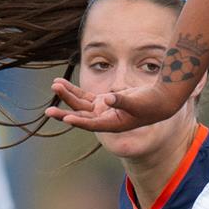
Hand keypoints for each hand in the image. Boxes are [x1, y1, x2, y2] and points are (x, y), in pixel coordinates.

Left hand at [44, 77, 181, 134]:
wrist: (159, 100)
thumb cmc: (150, 103)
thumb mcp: (136, 102)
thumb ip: (121, 100)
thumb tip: (107, 99)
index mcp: (113, 124)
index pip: (92, 124)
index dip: (79, 121)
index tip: (66, 118)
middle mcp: (105, 119)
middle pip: (81, 116)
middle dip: (64, 112)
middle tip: (48, 111)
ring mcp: (103, 110)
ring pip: (80, 104)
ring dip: (67, 96)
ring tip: (54, 86)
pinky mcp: (103, 102)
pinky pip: (84, 96)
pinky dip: (73, 90)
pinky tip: (61, 84)